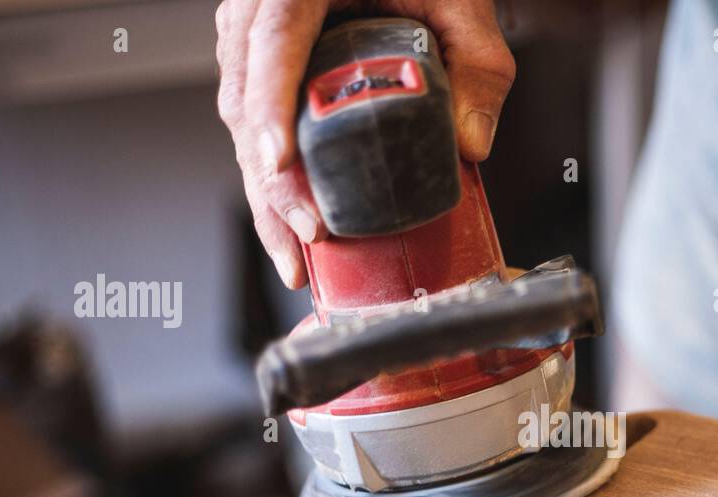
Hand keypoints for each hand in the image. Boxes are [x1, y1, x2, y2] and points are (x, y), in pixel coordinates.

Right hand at [215, 0, 515, 287]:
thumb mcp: (461, 4)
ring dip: (264, 190)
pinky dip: (267, 176)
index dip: (269, 104)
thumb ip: (479, 66)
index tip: (279, 161)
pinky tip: (287, 224)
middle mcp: (263, 3)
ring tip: (297, 251)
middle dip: (271, 177)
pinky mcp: (257, 63)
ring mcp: (252, 33)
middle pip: (244, 93)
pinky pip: (251, 120)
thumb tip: (472, 145)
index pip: (274, 38)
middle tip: (309, 232)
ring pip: (238, 116)